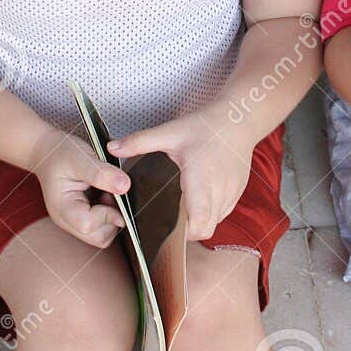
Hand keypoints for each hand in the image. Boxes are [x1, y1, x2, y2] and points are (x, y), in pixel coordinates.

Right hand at [31, 133, 129, 247]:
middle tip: (109, 194)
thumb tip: (124, 187)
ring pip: (103, 236)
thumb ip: (102, 173)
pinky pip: (102, 228)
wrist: (49, 151)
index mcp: (61, 208)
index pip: (88, 226)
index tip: (112, 194)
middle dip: (111, 218)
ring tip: (105, 194)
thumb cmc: (61, 153)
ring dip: (111, 217)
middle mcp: (66, 220)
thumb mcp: (81, 158)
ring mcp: (73, 222)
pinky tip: (103, 196)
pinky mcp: (82, 219)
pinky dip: (108, 214)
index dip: (108, 213)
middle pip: (98, 238)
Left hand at [107, 116, 253, 241]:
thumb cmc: (205, 126)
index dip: (182, 233)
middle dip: (187, 230)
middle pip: (205, 230)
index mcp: (201, 181)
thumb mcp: (169, 132)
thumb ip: (139, 142)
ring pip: (215, 223)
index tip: (166, 224)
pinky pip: (223, 213)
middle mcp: (220, 192)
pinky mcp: (238, 192)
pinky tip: (198, 196)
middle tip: (170, 217)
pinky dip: (211, 212)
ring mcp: (232, 194)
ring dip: (200, 220)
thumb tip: (111, 148)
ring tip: (183, 205)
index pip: (198, 225)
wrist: (238, 118)